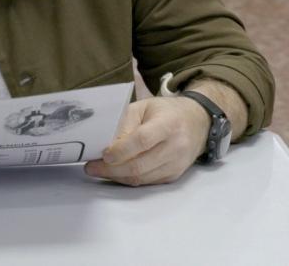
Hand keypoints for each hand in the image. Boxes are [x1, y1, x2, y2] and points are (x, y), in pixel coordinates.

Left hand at [83, 96, 209, 186]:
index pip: (143, 140)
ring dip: (116, 176)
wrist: (197, 122)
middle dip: (111, 170)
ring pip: (141, 178)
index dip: (121, 150)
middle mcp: (176, 146)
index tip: (103, 154)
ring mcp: (177, 164)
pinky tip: (116, 172)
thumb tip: (106, 146)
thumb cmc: (166, 112)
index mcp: (169, 123)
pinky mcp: (174, 176)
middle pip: (140, 165)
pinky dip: (128, 179)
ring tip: (99, 170)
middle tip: (91, 167)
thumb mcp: (144, 106)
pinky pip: (146, 182)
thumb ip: (125, 123)